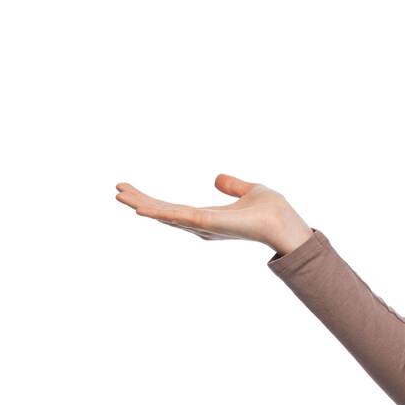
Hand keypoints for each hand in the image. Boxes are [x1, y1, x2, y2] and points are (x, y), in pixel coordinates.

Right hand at [115, 174, 312, 254]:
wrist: (286, 223)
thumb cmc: (273, 211)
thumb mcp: (249, 190)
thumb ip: (232, 185)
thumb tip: (216, 179)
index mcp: (207, 217)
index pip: (173, 208)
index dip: (152, 201)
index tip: (132, 190)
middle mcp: (201, 225)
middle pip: (163, 212)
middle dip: (140, 201)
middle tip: (117, 190)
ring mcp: (202, 225)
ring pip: (165, 214)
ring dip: (142, 204)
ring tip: (120, 194)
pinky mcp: (207, 224)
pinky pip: (178, 217)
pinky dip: (158, 213)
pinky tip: (140, 208)